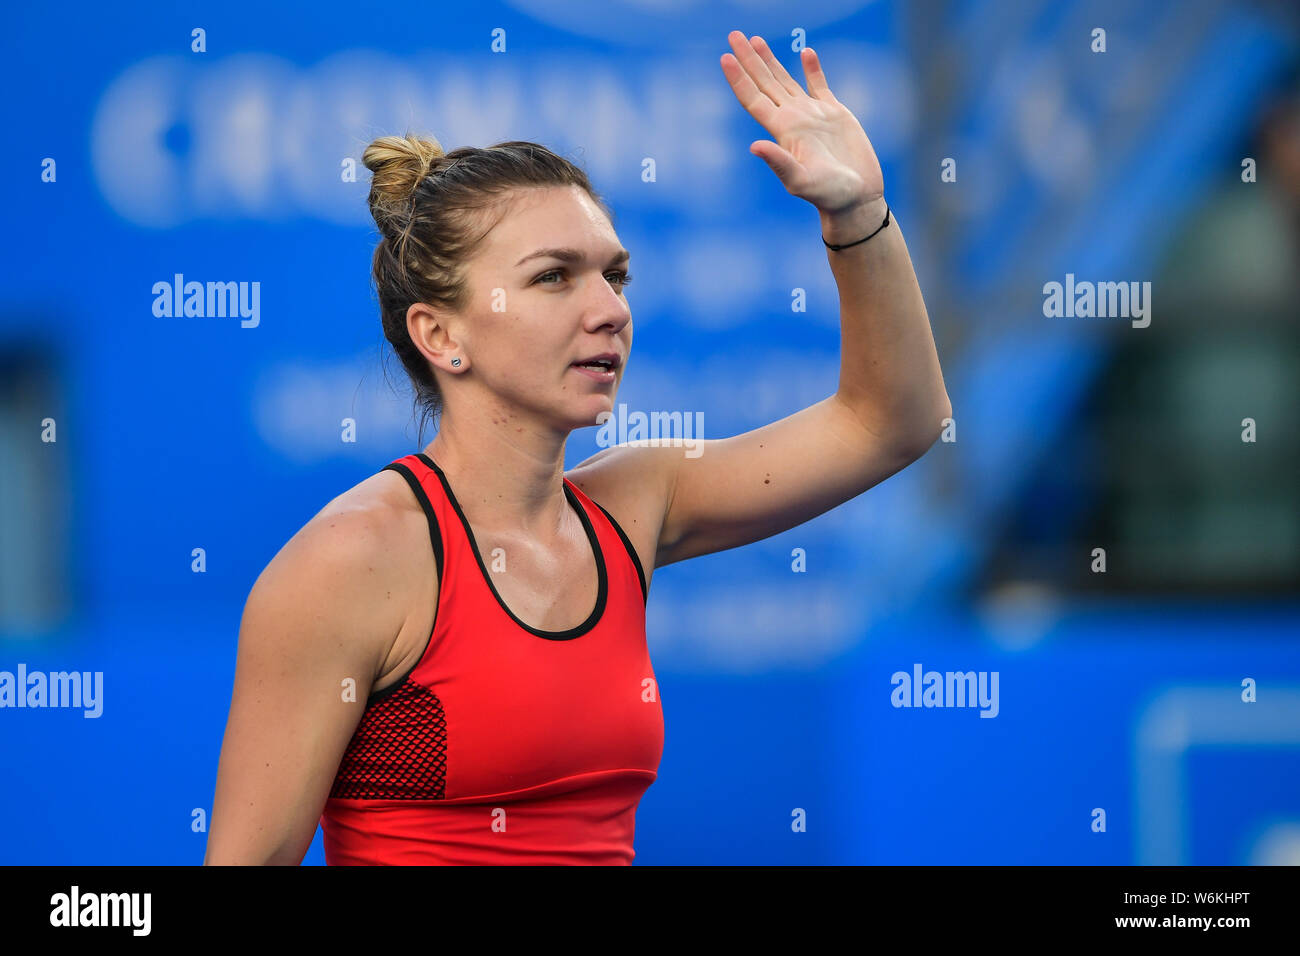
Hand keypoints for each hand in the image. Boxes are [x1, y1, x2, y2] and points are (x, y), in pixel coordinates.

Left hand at [720, 31, 884, 215]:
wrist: (857, 198)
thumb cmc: (829, 194)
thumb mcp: (801, 181)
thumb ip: (779, 163)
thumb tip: (754, 146)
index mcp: (782, 130)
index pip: (753, 98)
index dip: (739, 78)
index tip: (725, 56)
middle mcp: (793, 118)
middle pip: (764, 82)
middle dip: (749, 59)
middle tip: (734, 34)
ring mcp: (812, 114)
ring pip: (786, 80)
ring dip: (770, 60)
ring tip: (755, 40)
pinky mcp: (835, 114)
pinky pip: (819, 85)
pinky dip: (812, 68)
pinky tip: (805, 52)